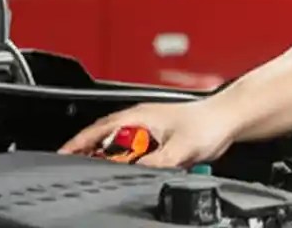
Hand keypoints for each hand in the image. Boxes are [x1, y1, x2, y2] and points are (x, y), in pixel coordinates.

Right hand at [57, 99, 239, 167]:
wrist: (229, 117)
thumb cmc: (208, 123)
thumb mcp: (179, 150)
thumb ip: (156, 164)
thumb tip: (136, 174)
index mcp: (138, 116)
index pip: (98, 129)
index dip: (77, 143)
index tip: (62, 154)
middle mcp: (141, 118)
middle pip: (103, 135)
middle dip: (85, 149)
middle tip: (72, 165)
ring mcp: (149, 125)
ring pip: (118, 142)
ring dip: (105, 154)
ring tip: (94, 169)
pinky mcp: (159, 134)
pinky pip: (133, 148)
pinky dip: (123, 157)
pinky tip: (125, 168)